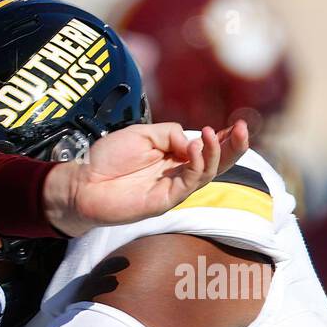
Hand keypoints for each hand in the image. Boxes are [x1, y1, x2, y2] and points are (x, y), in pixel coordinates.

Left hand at [42, 121, 249, 237]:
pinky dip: (198, 165)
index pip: (208, 148)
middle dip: (234, 147)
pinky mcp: (165, 201)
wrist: (81, 180)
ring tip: (213, 134)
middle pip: (217, 162)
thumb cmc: (108, 157)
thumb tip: (194, 141)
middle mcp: (178, 173)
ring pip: (207, 173)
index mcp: (174, 156)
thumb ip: (170, 133)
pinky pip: (189, 183)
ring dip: (215, 152)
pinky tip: (197, 148)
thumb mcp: (143, 134)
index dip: (226, 137)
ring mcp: (173, 188)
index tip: (240, 124)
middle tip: (244, 129)